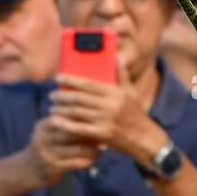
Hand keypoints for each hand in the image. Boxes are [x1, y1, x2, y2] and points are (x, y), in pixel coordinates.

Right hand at [26, 115, 99, 186]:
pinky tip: (96, 158)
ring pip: (78, 149)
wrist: (26, 171)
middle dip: (91, 132)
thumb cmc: (46, 147)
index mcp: (44, 126)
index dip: (85, 117)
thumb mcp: (48, 132)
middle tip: (106, 132)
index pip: (67, 117)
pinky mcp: (52, 168)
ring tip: (103, 147)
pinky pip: (76, 163)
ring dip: (93, 149)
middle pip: (73, 132)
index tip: (100, 118)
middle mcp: (43, 138)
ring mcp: (47, 154)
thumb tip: (91, 112)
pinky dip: (89, 160)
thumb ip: (64, 123)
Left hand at [48, 75, 162, 160]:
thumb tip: (117, 57)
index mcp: (116, 93)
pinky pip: (79, 128)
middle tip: (52, 95)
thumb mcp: (131, 92)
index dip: (71, 79)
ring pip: (76, 112)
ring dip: (61, 110)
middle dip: (62, 96)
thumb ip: (122, 75)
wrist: (144, 138)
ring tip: (52, 108)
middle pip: (79, 98)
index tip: (58, 77)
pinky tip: (55, 121)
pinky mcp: (102, 134)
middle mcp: (110, 105)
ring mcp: (106, 120)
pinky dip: (65, 124)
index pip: (89, 84)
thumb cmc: (136, 113)